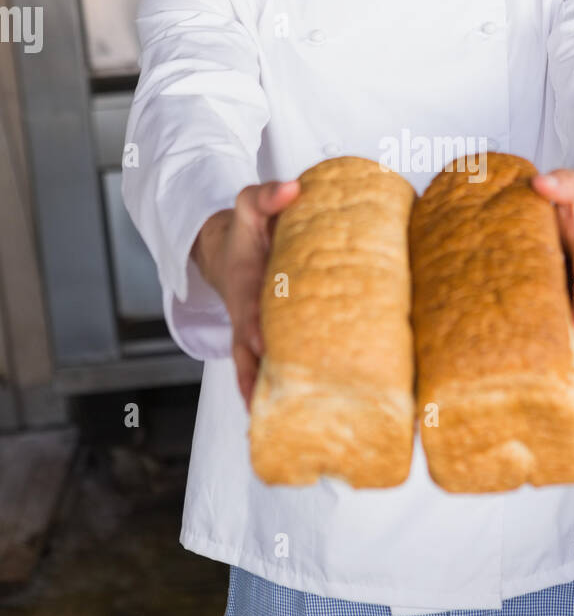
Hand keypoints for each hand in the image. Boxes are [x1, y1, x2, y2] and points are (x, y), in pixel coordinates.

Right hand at [191, 179, 300, 409]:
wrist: (231, 250)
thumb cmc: (246, 231)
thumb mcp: (249, 205)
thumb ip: (267, 195)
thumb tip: (293, 188)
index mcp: (244, 290)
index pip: (247, 314)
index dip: (253, 329)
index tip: (261, 342)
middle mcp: (247, 320)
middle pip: (248, 357)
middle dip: (258, 380)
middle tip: (274, 406)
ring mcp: (255, 336)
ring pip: (259, 372)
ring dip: (268, 398)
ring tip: (286, 426)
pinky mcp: (269, 342)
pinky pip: (273, 370)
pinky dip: (278, 393)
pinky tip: (299, 417)